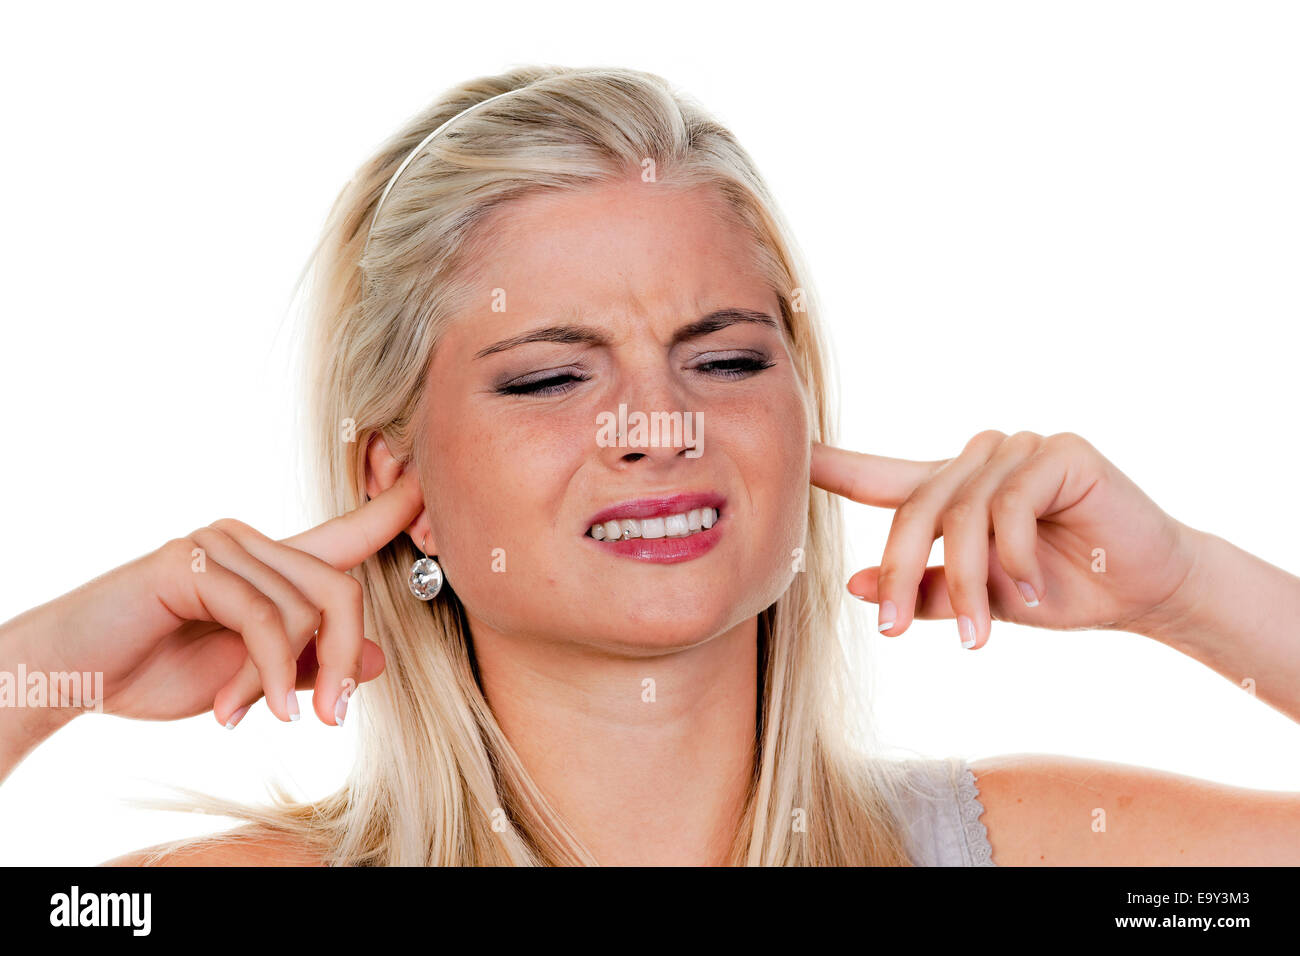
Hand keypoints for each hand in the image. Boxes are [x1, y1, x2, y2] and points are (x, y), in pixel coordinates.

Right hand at [14, 468, 423, 726]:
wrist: (72, 673)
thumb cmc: (159, 669)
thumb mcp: (252, 676)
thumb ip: (309, 662)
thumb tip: (375, 659)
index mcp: (273, 563)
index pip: (349, 531)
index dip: (394, 509)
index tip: (431, 486)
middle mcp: (253, 541)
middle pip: (342, 587)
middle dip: (343, 658)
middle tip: (330, 717)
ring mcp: (222, 544)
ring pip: (305, 608)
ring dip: (287, 678)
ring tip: (260, 715)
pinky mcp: (192, 562)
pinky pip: (262, 617)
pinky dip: (266, 671)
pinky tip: (247, 709)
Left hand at [811, 431, 1200, 647]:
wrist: (1145, 591)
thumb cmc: (1058, 592)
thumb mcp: (978, 600)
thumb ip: (920, 589)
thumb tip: (849, 586)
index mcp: (953, 490)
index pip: (880, 476)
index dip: (832, 467)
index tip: (785, 456)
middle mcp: (980, 460)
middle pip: (914, 508)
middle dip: (897, 573)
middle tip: (888, 632)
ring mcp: (1019, 450)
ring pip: (961, 513)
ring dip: (966, 583)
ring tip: (979, 634)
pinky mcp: (1060, 452)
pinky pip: (1012, 505)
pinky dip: (1013, 557)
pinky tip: (1032, 592)